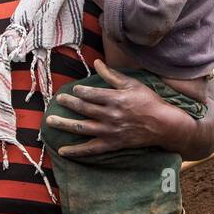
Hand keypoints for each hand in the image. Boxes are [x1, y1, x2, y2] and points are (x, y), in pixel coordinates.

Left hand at [45, 59, 169, 156]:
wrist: (163, 125)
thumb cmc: (149, 101)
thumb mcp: (132, 84)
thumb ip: (112, 75)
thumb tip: (97, 62)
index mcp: (115, 99)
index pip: (90, 94)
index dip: (79, 91)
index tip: (74, 89)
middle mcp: (110, 115)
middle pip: (83, 108)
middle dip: (68, 103)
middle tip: (58, 100)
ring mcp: (110, 131)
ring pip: (81, 127)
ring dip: (64, 124)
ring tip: (50, 121)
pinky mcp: (112, 144)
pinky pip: (91, 149)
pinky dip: (76, 151)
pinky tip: (62, 150)